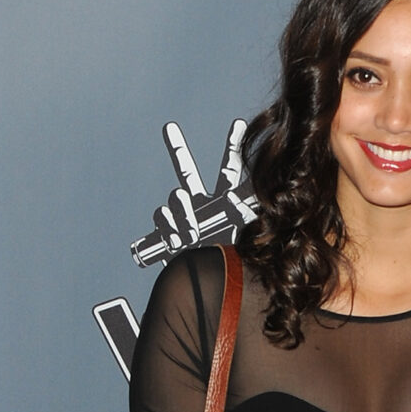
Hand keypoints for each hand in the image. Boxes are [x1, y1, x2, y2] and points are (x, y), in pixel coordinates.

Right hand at [145, 119, 257, 259]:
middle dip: (177, 148)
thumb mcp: (247, 236)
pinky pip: (163, 218)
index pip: (229, 170)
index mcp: (225, 202)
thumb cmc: (235, 262)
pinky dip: (170, 227)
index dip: (233, 146)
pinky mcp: (168, 230)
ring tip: (191, 234)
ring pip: (175, 198)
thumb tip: (239, 197)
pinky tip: (179, 241)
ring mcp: (183, 216)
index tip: (238, 123)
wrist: (213, 288)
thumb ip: (248, 215)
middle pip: (186, 173)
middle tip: (170, 127)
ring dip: (183, 213)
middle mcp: (202, 204)